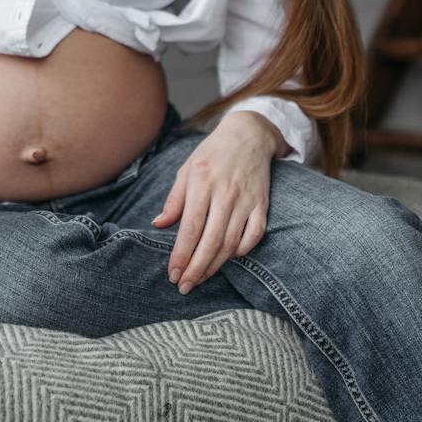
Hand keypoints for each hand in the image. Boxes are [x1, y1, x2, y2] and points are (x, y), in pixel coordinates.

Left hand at [151, 112, 281, 294]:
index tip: (173, 274)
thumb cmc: (211, 154)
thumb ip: (174, 199)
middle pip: (210, 241)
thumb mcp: (186, 170)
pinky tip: (228, 259)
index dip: (181, 255)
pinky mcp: (262, 205)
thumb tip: (159, 224)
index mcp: (202, 183)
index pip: (190, 228)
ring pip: (231, 242)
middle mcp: (225, 194)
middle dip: (196, 269)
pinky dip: (242, 251)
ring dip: (215, 266)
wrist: (248, 135)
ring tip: (201, 279)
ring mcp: (246, 200)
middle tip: (185, 286)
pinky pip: (254, 235)